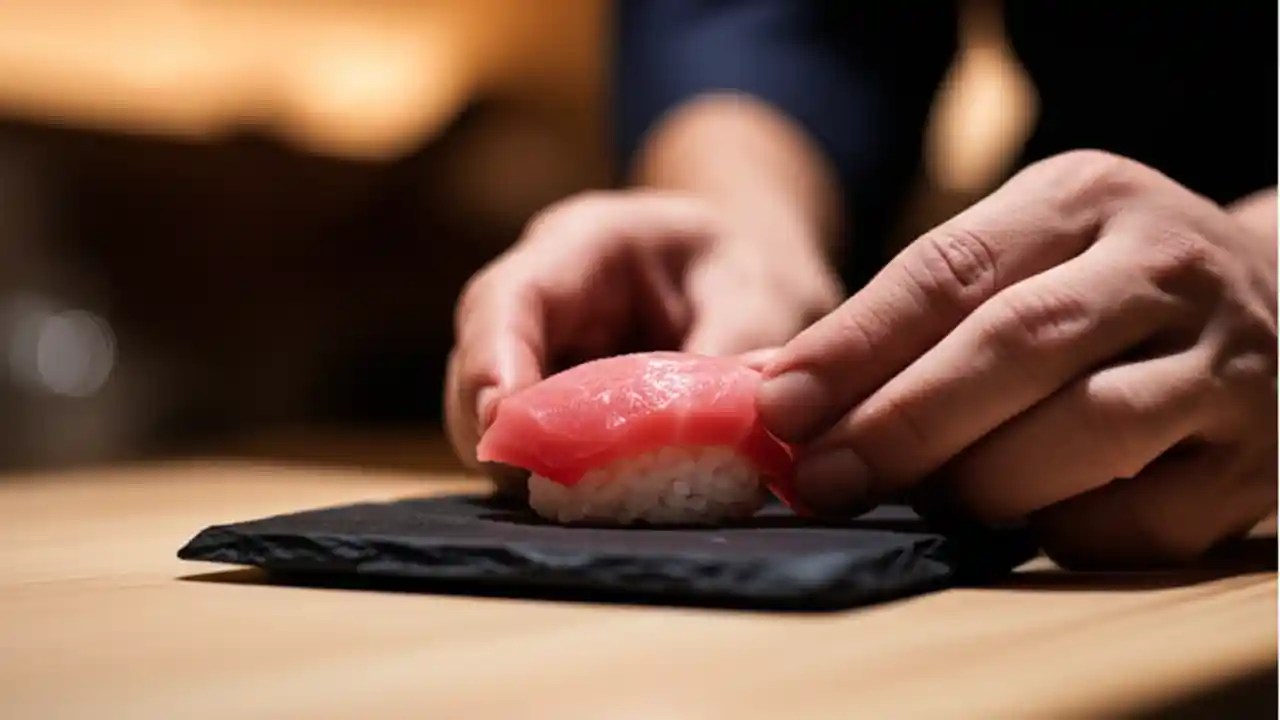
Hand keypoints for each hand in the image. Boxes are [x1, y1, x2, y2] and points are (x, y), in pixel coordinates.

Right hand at [447, 190, 839, 488]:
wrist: (746, 273)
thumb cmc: (747, 270)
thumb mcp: (759, 297)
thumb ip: (730, 357)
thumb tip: (713, 432)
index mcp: (584, 243)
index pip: (508, 296)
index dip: (490, 359)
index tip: (500, 422)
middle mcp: (541, 299)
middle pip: (478, 365)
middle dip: (502, 430)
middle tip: (544, 484)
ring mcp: (535, 351)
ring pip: (487, 415)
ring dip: (527, 461)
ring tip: (582, 499)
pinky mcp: (547, 399)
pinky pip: (528, 442)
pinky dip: (553, 473)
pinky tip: (598, 497)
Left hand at [758, 150, 1276, 567]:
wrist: (1279, 308)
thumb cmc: (1102, 290)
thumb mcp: (1019, 258)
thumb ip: (909, 318)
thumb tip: (776, 390)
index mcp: (1084, 199)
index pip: (948, 272)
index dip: (854, 345)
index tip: (779, 406)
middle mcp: (1165, 266)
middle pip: (1014, 347)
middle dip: (900, 424)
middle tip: (821, 481)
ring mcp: (1228, 364)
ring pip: (1085, 432)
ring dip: (979, 482)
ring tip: (923, 499)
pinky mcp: (1254, 463)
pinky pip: (1139, 520)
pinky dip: (1061, 532)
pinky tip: (1026, 523)